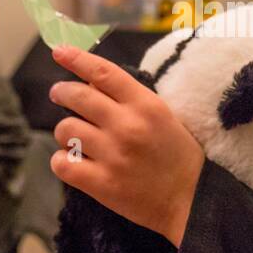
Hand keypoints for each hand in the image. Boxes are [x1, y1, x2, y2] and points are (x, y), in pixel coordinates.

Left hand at [48, 44, 204, 246]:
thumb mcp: (164, 117)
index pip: (103, 72)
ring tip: (74, 137)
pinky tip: (71, 161)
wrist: (193, 201)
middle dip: (62, 91)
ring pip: (66, 129)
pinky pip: (62, 163)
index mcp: (146, 105)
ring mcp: (113, 155)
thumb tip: (91, 83)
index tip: (59, 51)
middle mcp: (127, 126)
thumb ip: (131, 99)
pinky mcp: (102, 183)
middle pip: (77, 96)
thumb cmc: (179, 157)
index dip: (77, 59)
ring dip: (65, 131)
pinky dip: (62, 160)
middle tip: (59, 93)